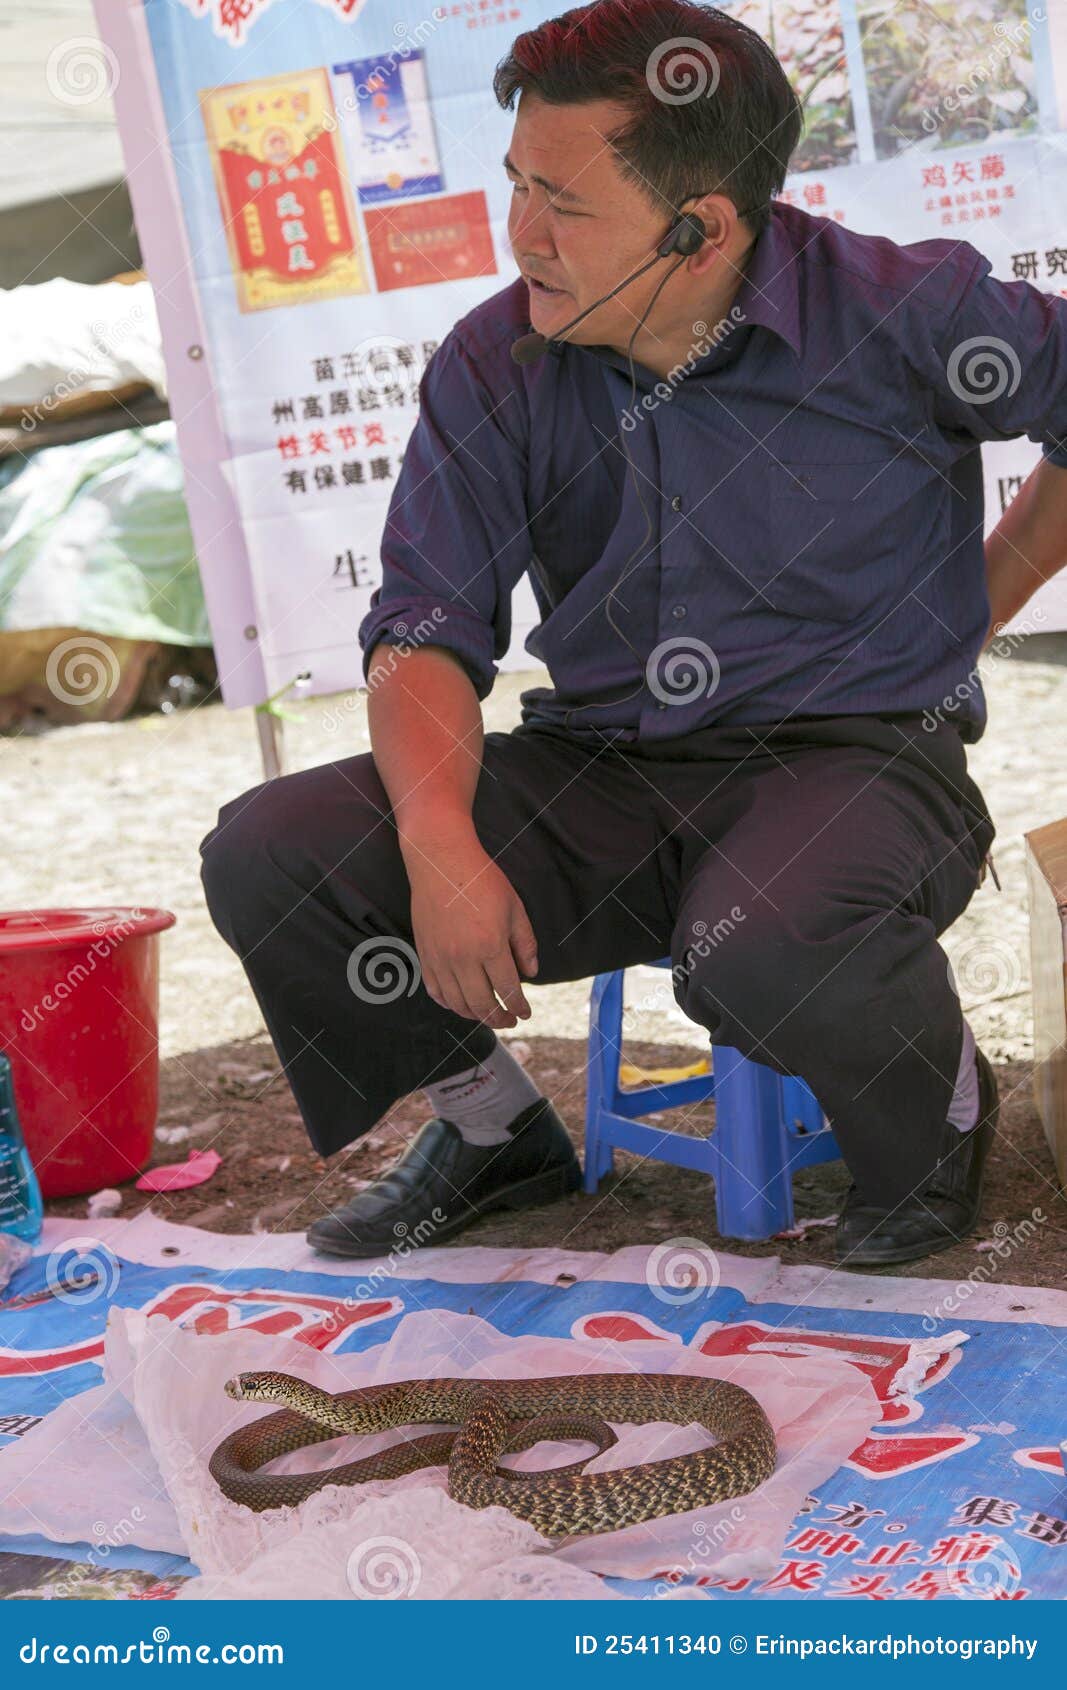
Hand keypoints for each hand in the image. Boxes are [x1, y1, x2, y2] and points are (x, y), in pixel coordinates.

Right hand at [405, 833, 537, 1028]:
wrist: (440, 861)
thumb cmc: (481, 880)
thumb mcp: (514, 908)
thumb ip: (525, 944)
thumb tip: (531, 974)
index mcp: (490, 945)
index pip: (508, 990)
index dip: (519, 1006)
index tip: (525, 1013)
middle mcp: (463, 957)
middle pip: (482, 1004)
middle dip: (499, 1018)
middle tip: (509, 1021)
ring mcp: (440, 958)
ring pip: (457, 1003)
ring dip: (475, 1015)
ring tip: (488, 1015)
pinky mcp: (424, 954)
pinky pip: (435, 990)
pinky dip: (449, 1003)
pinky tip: (460, 1004)